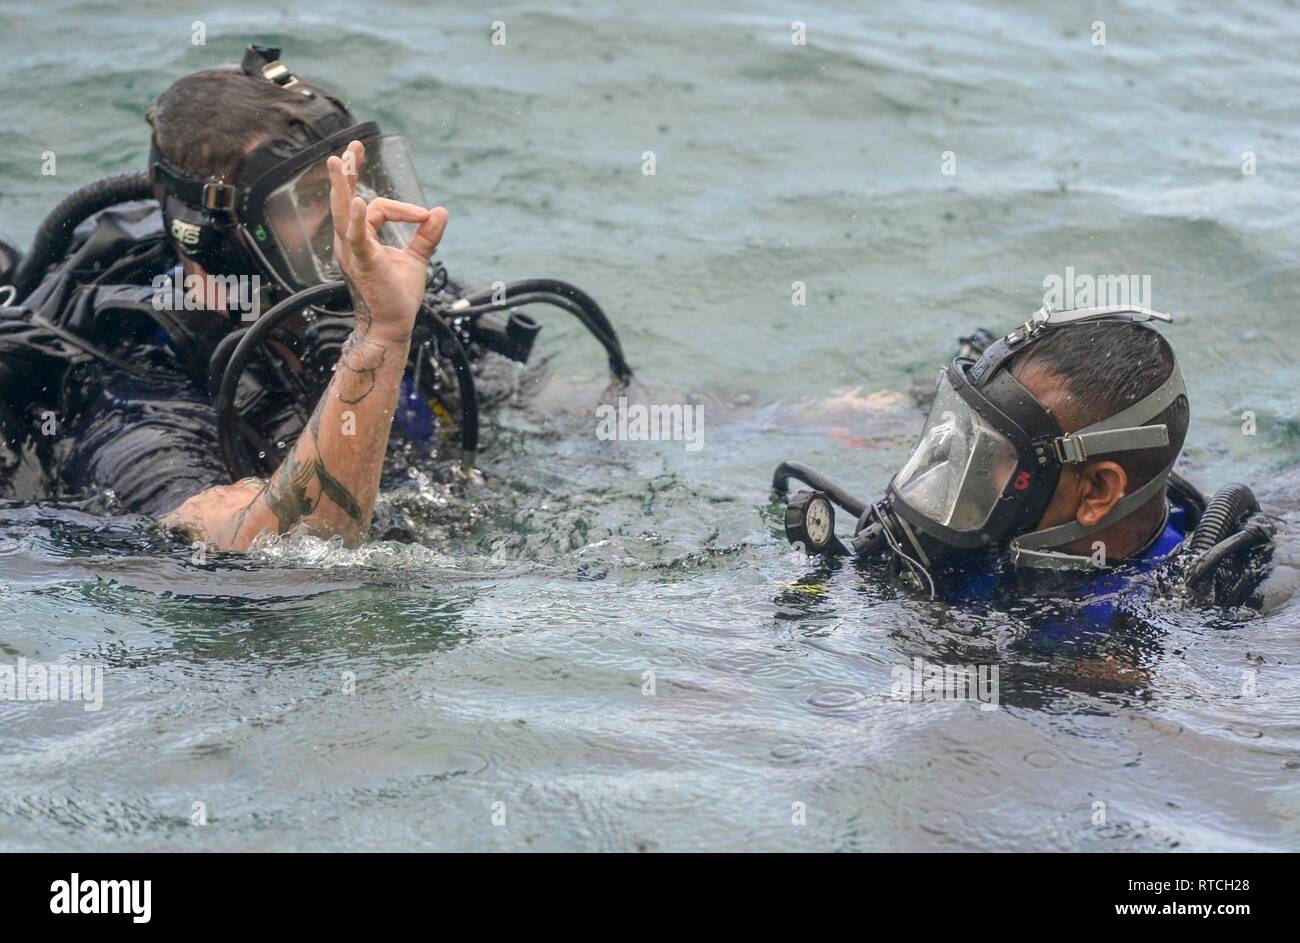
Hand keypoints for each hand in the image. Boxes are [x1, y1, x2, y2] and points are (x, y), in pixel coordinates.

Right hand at [326, 140, 447, 342]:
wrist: (393, 325)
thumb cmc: (397, 296)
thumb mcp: (416, 260)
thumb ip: (426, 236)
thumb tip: (441, 211)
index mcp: (362, 238)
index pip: (378, 208)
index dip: (404, 210)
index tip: (425, 216)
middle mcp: (351, 242)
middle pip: (346, 200)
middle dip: (347, 172)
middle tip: (352, 146)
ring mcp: (353, 251)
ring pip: (346, 211)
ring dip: (343, 185)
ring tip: (340, 161)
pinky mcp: (363, 262)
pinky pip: (357, 236)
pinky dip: (358, 219)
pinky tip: (360, 202)